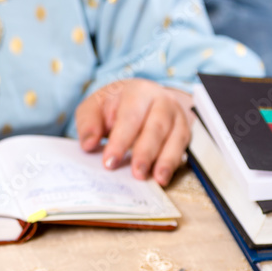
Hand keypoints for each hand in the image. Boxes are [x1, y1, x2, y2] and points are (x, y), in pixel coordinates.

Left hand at [75, 79, 191, 185]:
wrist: (140, 98)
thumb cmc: (115, 105)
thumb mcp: (94, 107)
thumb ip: (88, 124)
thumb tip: (88, 145)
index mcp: (137, 91)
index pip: (129, 117)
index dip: (120, 141)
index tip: (110, 162)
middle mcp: (162, 100)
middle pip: (156, 126)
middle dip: (146, 152)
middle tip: (136, 173)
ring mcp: (176, 115)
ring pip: (174, 137)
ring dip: (165, 160)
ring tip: (157, 179)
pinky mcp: (183, 130)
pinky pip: (182, 147)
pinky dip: (173, 163)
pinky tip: (163, 177)